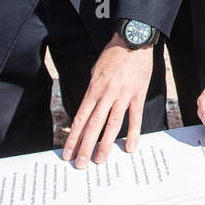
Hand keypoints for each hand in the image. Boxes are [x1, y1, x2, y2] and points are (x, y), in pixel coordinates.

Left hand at [62, 35, 153, 167]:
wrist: (132, 40)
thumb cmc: (113, 55)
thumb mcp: (95, 71)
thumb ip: (93, 91)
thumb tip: (88, 110)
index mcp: (93, 89)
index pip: (80, 118)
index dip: (73, 136)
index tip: (67, 152)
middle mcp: (106, 94)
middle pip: (93, 124)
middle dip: (85, 146)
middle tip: (79, 164)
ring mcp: (123, 95)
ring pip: (112, 124)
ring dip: (105, 144)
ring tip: (100, 160)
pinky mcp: (138, 94)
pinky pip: (135, 117)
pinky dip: (133, 133)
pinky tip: (130, 147)